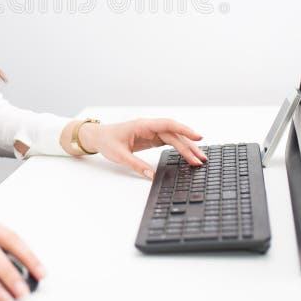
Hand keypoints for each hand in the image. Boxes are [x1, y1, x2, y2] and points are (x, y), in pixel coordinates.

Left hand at [79, 118, 206, 178]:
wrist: (99, 136)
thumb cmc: (107, 141)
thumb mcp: (119, 155)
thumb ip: (136, 165)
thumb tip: (152, 176)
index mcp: (143, 125)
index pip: (168, 125)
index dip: (184, 130)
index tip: (198, 137)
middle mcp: (150, 127)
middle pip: (174, 134)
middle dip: (189, 145)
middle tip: (201, 159)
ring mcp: (152, 132)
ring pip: (174, 138)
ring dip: (186, 147)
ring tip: (199, 159)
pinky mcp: (152, 138)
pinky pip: (169, 141)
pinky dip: (179, 148)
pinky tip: (188, 154)